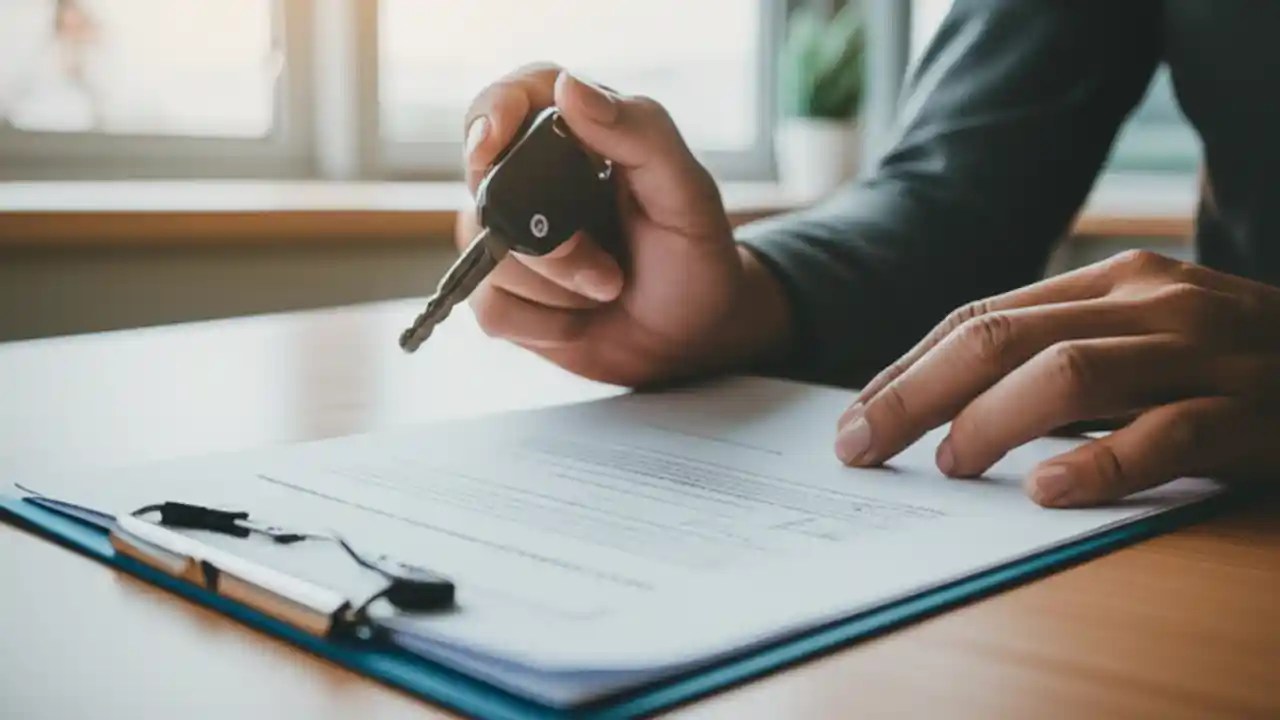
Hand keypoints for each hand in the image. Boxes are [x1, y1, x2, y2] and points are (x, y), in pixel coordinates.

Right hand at [457, 64, 789, 386]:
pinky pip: (491, 307)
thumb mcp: (687, 194)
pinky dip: (545, 324)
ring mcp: (512, 237)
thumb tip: (569, 87)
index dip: (492, 112)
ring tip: (608, 289)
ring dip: (559, 289)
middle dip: (551, 245)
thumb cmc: (694, 258)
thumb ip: (641, 132)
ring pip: (490, 257)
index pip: (514, 97)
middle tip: (609, 272)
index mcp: (578, 136)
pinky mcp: (501, 293)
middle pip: (489, 188)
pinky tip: (581, 318)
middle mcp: (533, 180)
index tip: (491, 144)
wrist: (691, 337)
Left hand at [834, 250, 1279, 506]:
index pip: (980, 317)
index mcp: (1107, 283)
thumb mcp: (1138, 338)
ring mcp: (1197, 352)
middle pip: (999, 339)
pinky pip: (1163, 435)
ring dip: (988, 423)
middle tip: (861, 446)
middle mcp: (1143, 303)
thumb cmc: (1227, 362)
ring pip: (1066, 374)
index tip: (856, 417)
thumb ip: (1058, 359)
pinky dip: (1098, 465)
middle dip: (915, 394)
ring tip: (948, 466)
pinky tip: (1047, 492)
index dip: (909, 369)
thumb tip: (948, 415)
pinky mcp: (1247, 411)